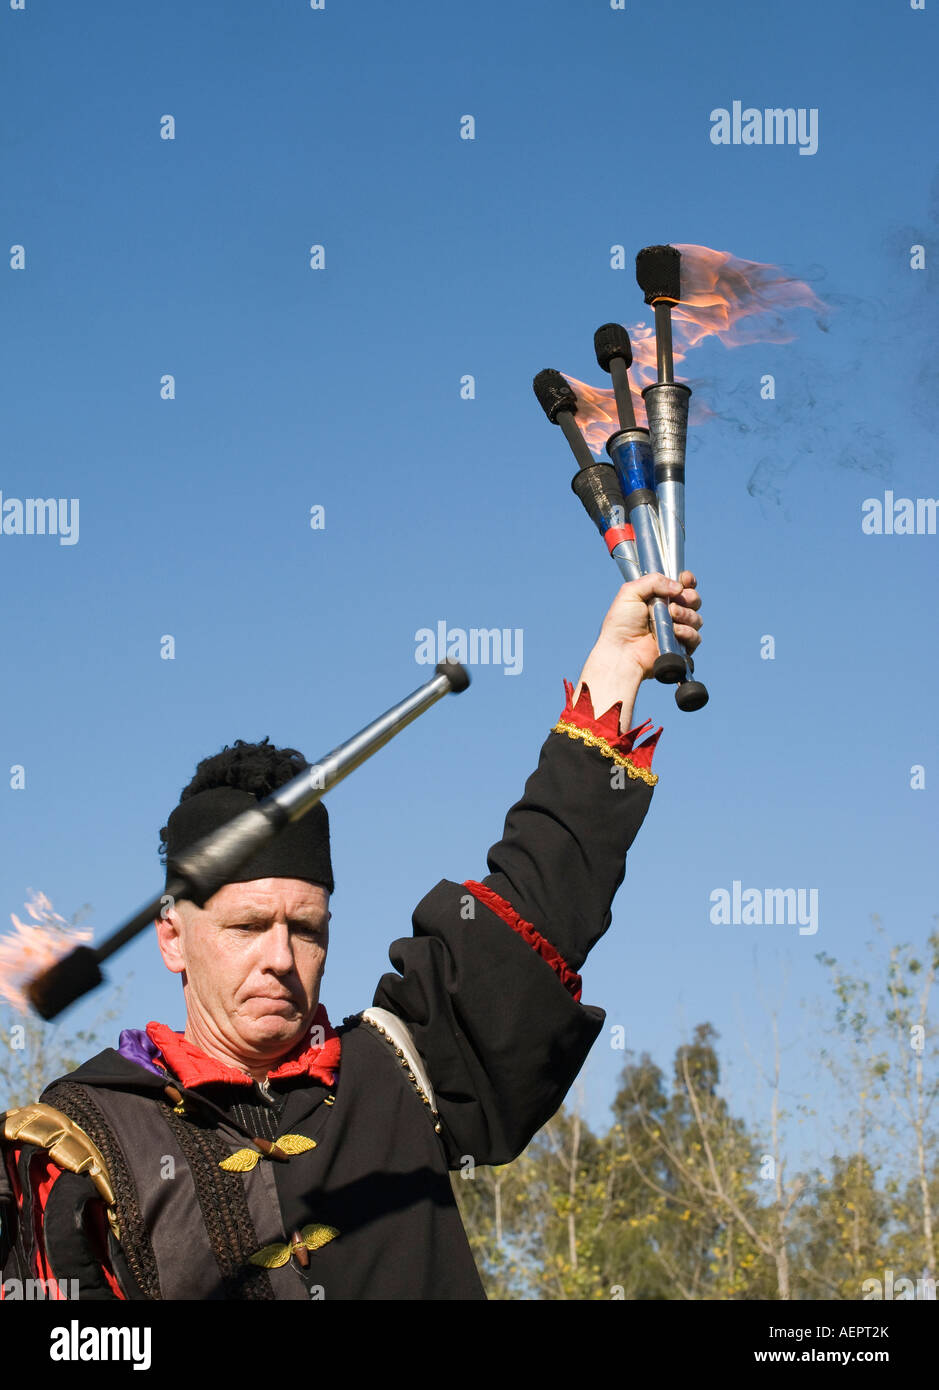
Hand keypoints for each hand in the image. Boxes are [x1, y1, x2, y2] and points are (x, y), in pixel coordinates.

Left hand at [573, 572, 703, 728]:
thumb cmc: (621, 624)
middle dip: (689, 598)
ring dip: (686, 614)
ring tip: (671, 616)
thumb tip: (679, 587)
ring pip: (696, 618)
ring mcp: (676, 630)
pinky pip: (696, 637)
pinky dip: (687, 632)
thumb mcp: (631, 592)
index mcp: (659, 598)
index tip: (686, 580)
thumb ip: (654, 581)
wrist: (622, 651)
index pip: (682, 585)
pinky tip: (674, 632)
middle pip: (693, 600)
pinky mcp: (680, 647)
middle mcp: (670, 613)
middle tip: (673, 604)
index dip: (688, 581)